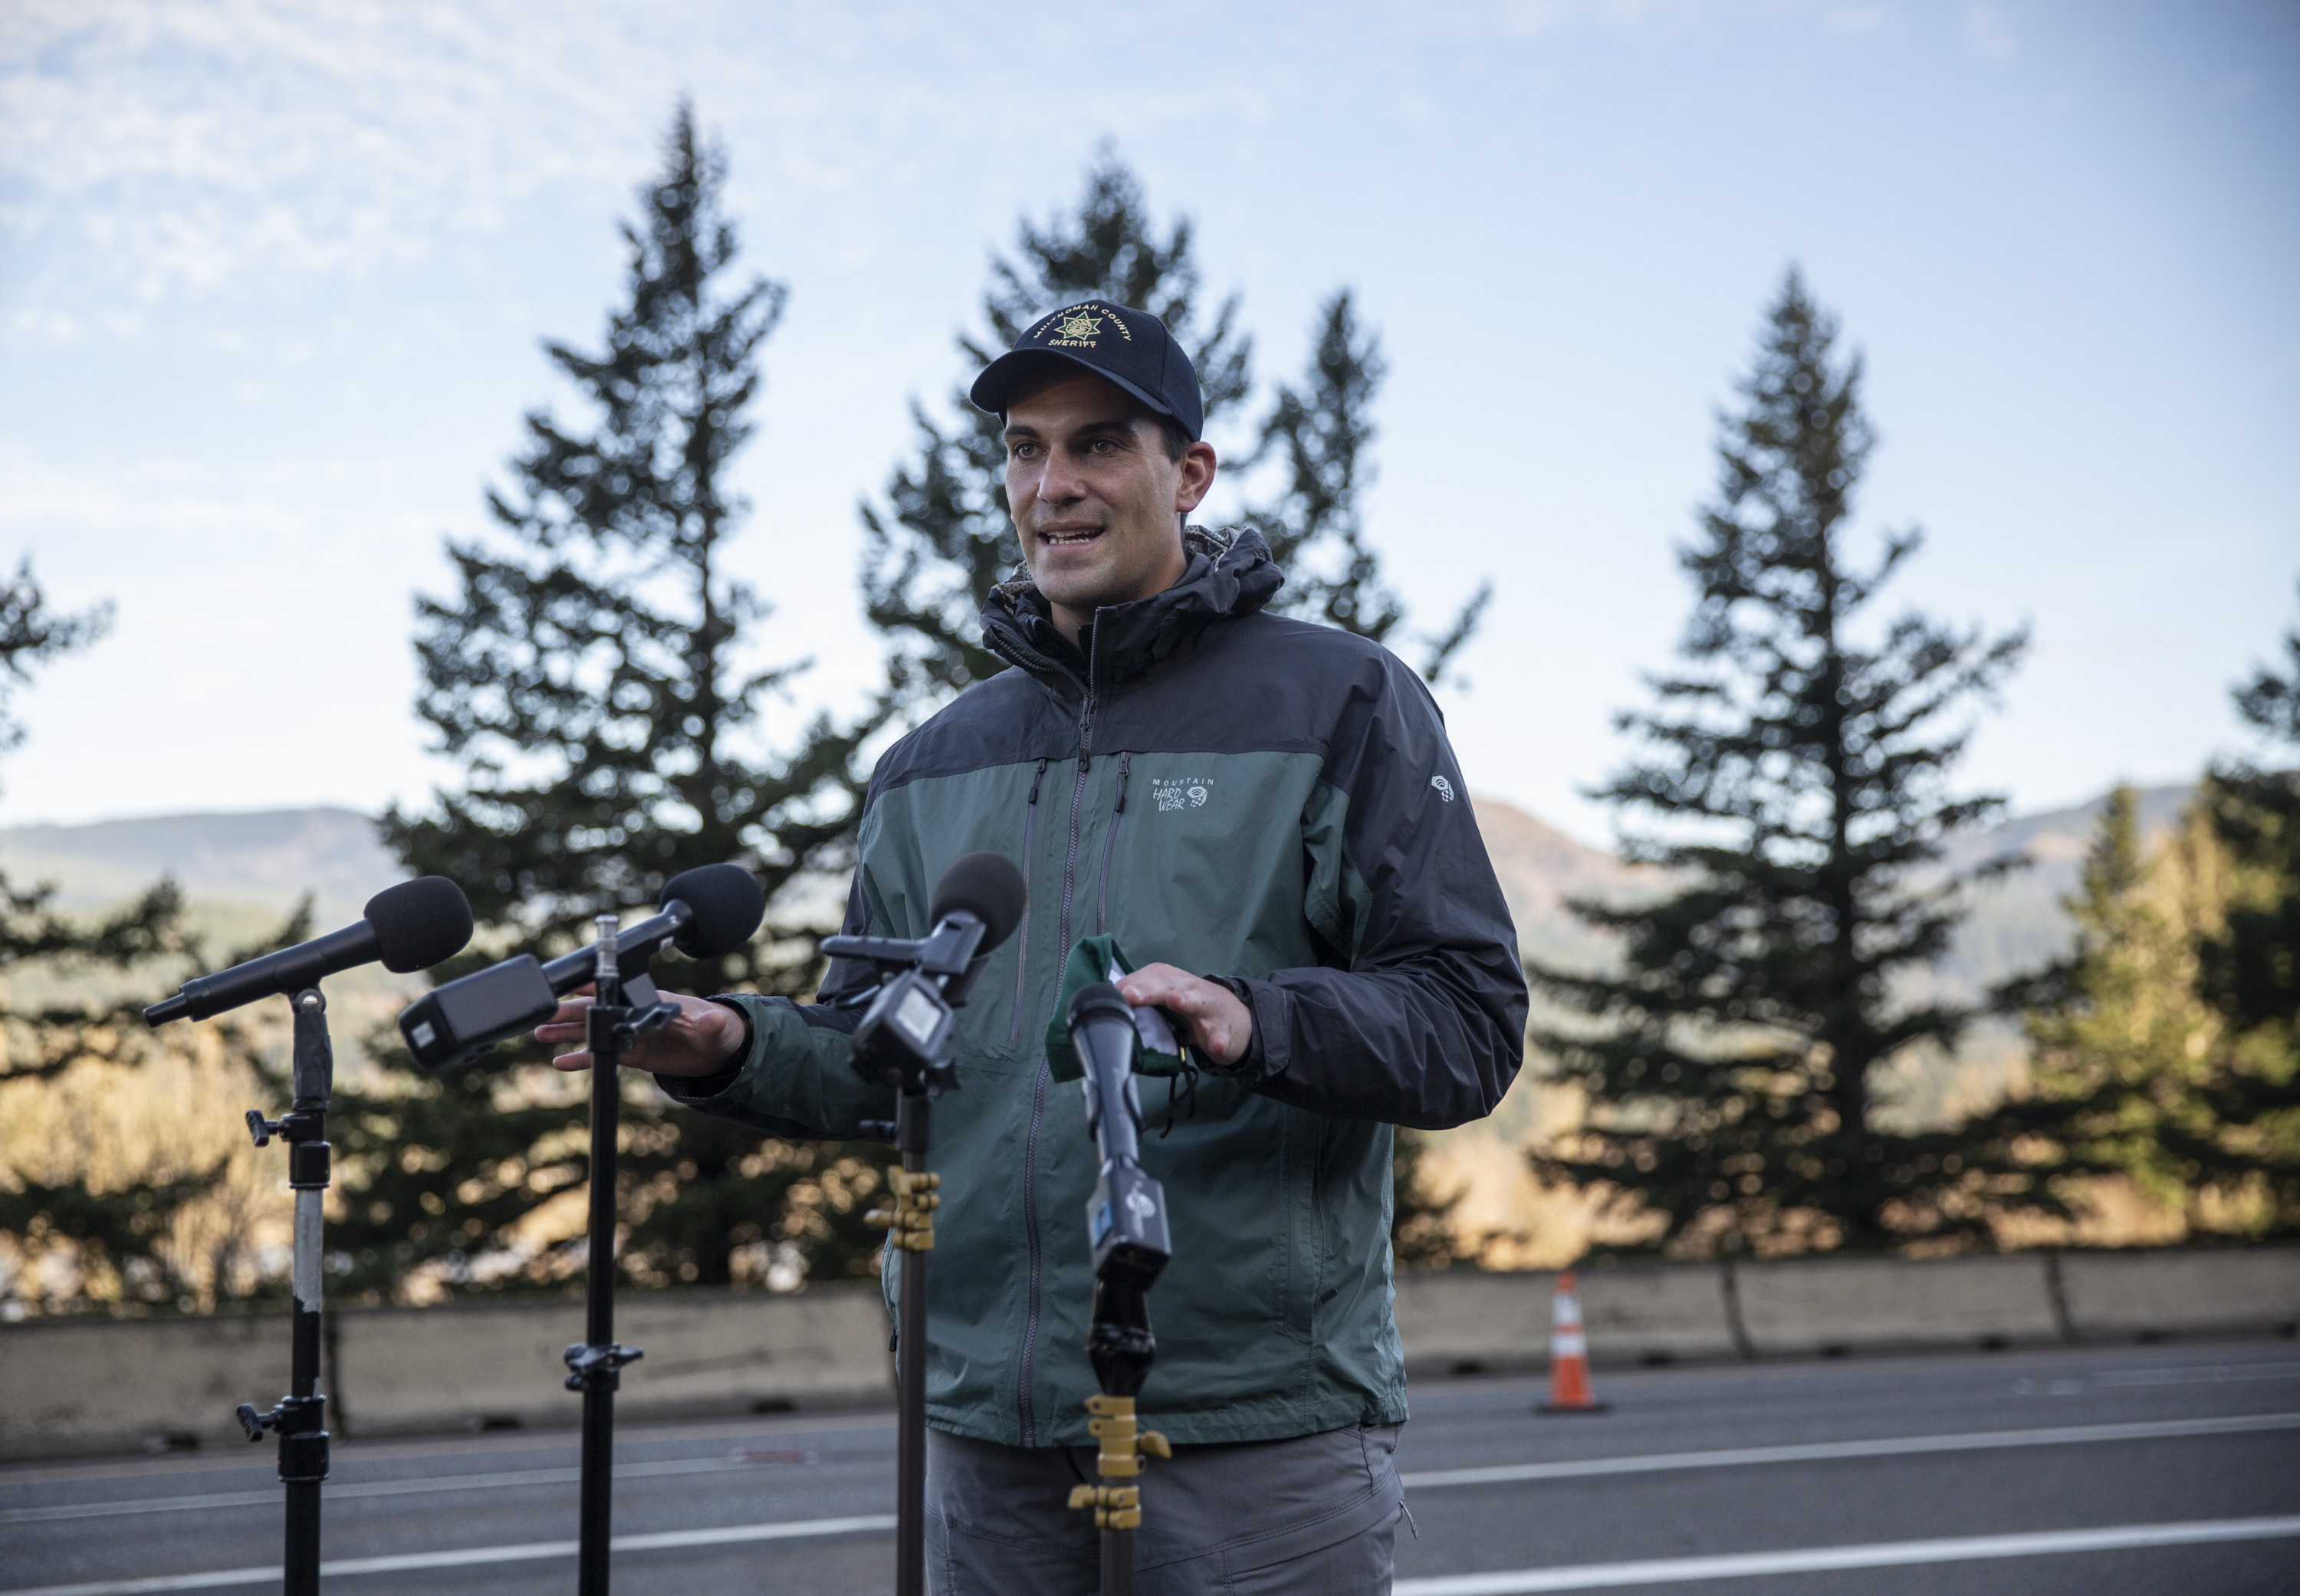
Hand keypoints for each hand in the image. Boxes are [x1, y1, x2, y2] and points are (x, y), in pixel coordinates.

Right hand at [536, 989, 746, 1075]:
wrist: (720, 1052)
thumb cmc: (718, 1030)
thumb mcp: (717, 1027)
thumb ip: (712, 1024)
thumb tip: (711, 1020)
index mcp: (653, 1001)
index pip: (619, 991)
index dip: (593, 987)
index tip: (567, 985)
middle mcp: (637, 1015)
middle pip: (597, 1011)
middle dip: (569, 1011)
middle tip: (543, 1013)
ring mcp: (632, 1035)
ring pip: (594, 1032)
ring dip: (568, 1032)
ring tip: (539, 1032)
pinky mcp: (633, 1055)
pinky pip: (602, 1056)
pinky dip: (581, 1059)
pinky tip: (561, 1062)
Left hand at [1113, 963, 1252, 1069]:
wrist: (1236, 1018)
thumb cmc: (1192, 1006)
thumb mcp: (1166, 998)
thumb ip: (1140, 999)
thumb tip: (1106, 1006)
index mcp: (1170, 980)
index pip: (1146, 979)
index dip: (1129, 986)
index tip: (1111, 995)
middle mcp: (1189, 988)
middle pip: (1168, 985)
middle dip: (1149, 989)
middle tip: (1130, 995)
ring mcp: (1209, 1007)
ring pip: (1198, 1001)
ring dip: (1186, 1000)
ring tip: (1175, 1001)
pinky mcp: (1225, 1029)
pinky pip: (1222, 1034)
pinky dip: (1219, 1039)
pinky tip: (1215, 1045)